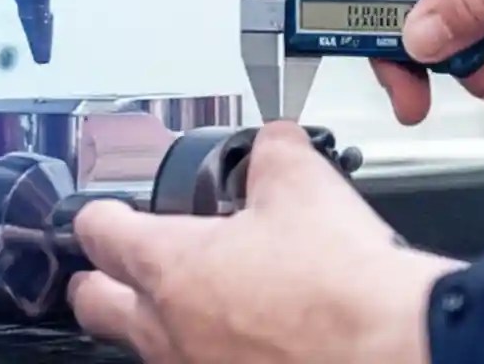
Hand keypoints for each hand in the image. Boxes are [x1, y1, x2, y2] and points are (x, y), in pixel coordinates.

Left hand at [68, 122, 463, 363]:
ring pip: (146, 347)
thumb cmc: (341, 284)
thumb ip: (275, 154)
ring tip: (199, 302)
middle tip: (116, 269)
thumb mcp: (303, 185)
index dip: (101, 215)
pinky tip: (244, 339)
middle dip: (100, 282)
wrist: (389, 350)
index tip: (108, 213)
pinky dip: (207, 353)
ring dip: (160, 322)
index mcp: (170, 265)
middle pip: (93, 306)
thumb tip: (275, 142)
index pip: (98, 233)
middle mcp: (167, 329)